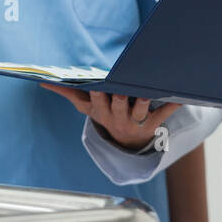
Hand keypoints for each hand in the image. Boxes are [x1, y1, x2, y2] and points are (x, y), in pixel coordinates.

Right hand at [38, 84, 179, 150]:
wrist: (128, 142)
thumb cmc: (105, 113)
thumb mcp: (85, 106)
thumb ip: (66, 92)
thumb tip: (42, 80)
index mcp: (99, 110)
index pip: (94, 100)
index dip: (95, 91)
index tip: (95, 80)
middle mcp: (115, 117)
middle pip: (116, 104)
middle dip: (118, 95)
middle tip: (120, 84)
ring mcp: (133, 122)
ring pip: (138, 109)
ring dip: (142, 100)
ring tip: (146, 90)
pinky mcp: (151, 124)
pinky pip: (162, 114)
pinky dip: (171, 105)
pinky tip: (179, 96)